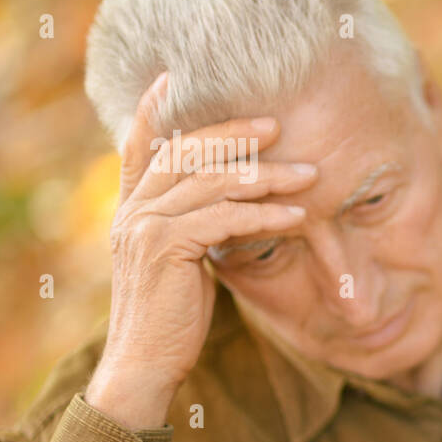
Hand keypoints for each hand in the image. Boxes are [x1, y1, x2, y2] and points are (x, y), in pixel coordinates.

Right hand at [84, 72, 317, 428]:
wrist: (145, 365)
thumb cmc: (173, 317)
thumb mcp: (183, 262)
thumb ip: (196, 225)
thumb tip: (234, 203)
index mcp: (133, 207)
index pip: (142, 144)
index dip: (158, 109)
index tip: (178, 76)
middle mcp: (132, 209)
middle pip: (185, 151)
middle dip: (234, 134)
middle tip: (278, 124)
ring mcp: (146, 227)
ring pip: (211, 181)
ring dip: (266, 174)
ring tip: (309, 173)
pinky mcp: (167, 249)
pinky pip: (224, 218)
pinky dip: (265, 214)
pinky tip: (298, 216)